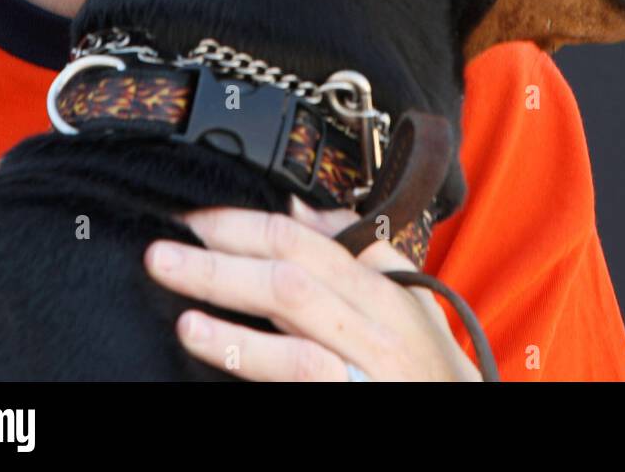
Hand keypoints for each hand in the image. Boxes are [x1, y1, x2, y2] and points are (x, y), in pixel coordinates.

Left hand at [145, 199, 481, 381]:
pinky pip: (293, 369)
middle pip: (291, 266)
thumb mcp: (409, 300)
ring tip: (172, 276)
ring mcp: (361, 359)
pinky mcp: (347, 397)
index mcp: (382, 286)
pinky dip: (243, 349)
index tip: (198, 216)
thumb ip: (362, 252)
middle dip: (222, 249)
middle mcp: (374, 317)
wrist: (460, 416)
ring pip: (290, 307)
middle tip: (165, 243)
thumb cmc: (430, 365)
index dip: (246, 222)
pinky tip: (202, 336)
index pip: (307, 238)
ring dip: (223, 286)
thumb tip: (301, 210)